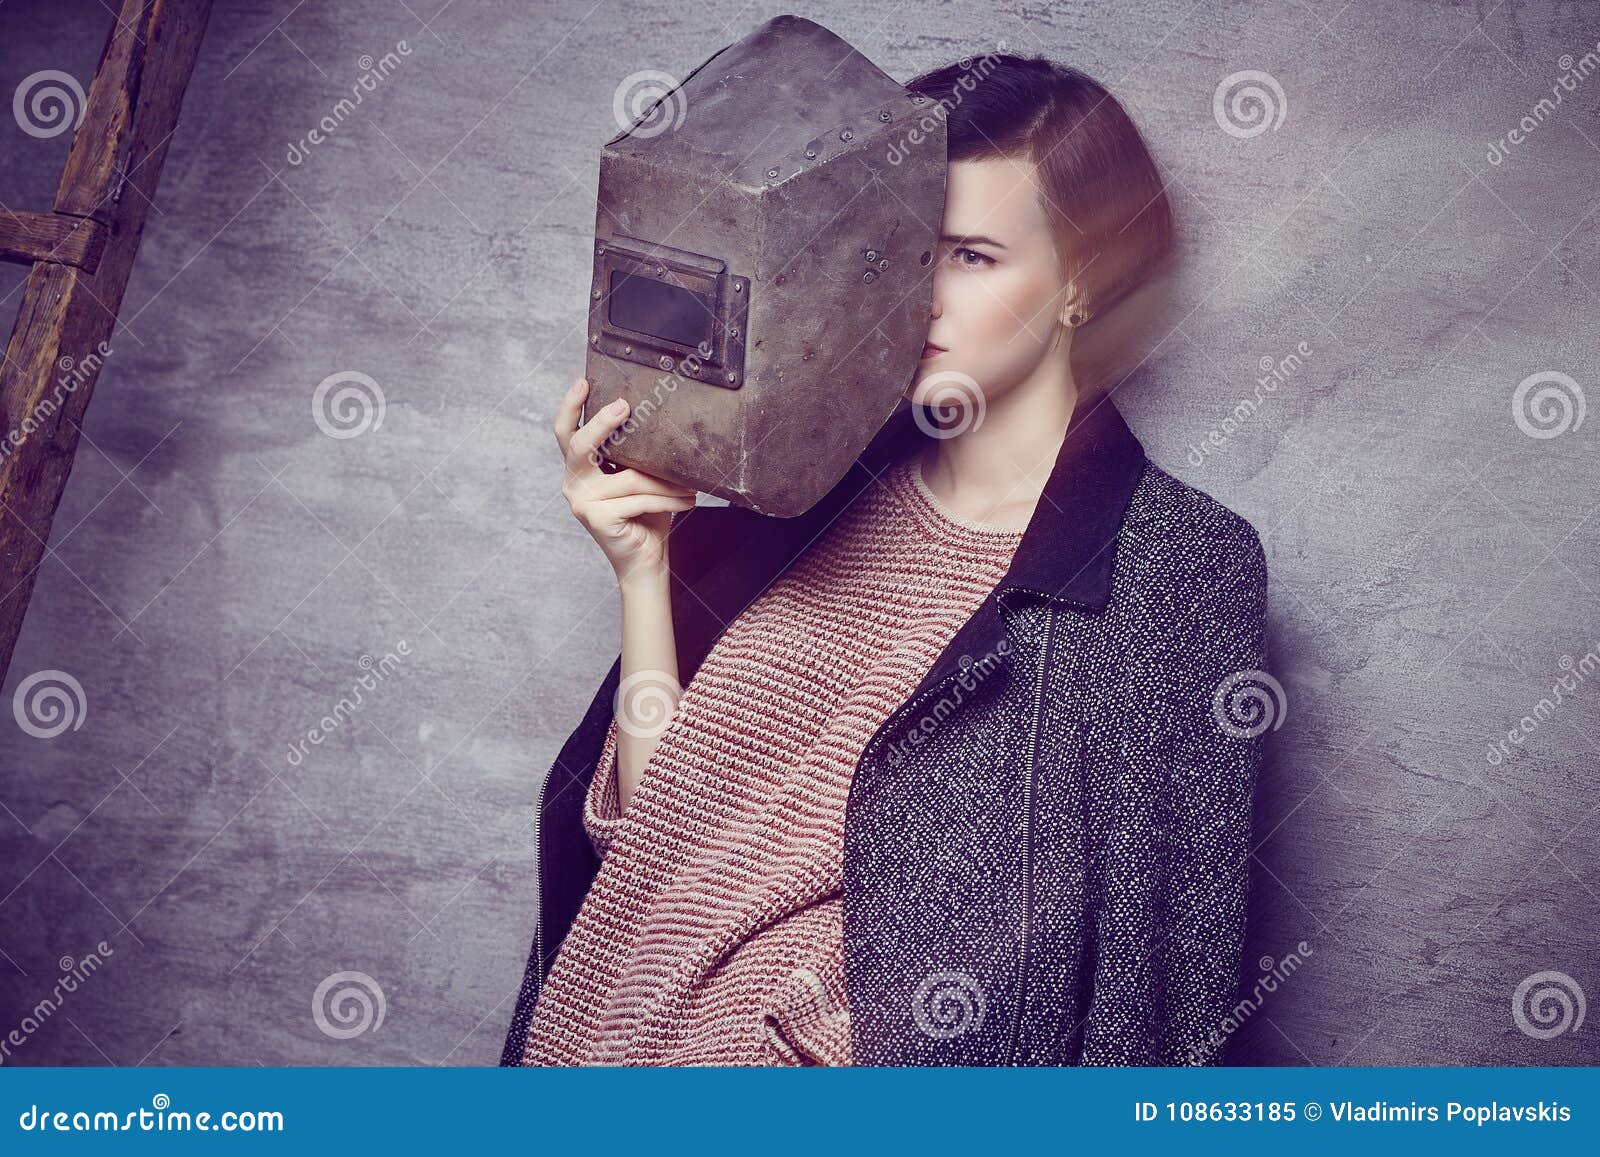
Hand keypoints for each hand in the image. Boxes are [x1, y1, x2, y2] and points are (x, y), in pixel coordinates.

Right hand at [553, 377, 696, 584]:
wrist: (645, 560)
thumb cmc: (645, 516)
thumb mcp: (639, 478)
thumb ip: (636, 455)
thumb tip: (658, 420)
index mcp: (579, 470)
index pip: (566, 433)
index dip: (570, 406)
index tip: (584, 381)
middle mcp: (573, 484)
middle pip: (580, 445)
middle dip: (602, 423)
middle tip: (624, 406)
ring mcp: (581, 502)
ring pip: (629, 477)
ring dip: (665, 481)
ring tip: (688, 484)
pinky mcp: (596, 519)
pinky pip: (638, 499)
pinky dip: (667, 499)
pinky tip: (687, 502)